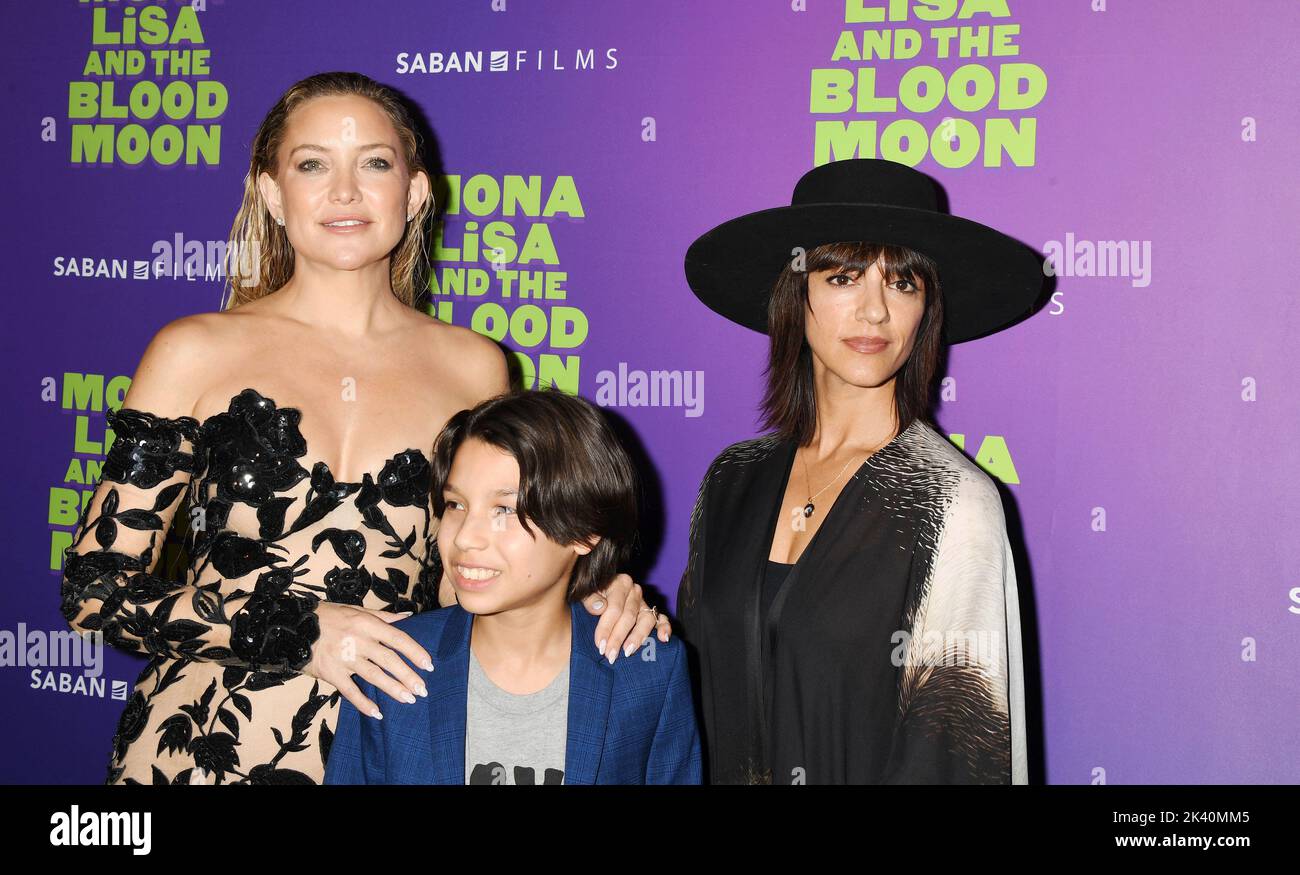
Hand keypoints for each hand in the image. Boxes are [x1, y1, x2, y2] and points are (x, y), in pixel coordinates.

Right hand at [301, 602, 433, 719]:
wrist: (291, 627)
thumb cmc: (326, 616)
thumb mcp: (354, 609)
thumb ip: (382, 616)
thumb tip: (408, 617)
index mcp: (366, 623)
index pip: (397, 638)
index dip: (415, 652)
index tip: (429, 664)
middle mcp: (357, 641)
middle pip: (389, 661)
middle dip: (408, 676)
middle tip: (423, 689)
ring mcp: (344, 658)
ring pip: (373, 676)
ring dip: (393, 689)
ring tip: (409, 699)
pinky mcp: (331, 673)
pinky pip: (350, 691)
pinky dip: (363, 703)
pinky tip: (377, 713)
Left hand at [581, 573, 672, 664]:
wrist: (599, 593)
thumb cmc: (592, 595)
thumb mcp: (586, 593)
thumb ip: (590, 599)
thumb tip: (600, 608)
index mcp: (620, 583)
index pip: (615, 608)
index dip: (607, 627)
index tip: (600, 645)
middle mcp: (635, 591)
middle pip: (629, 616)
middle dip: (618, 638)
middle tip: (610, 655)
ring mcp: (644, 602)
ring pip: (646, 620)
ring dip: (638, 637)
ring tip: (628, 652)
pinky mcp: (651, 612)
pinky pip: (662, 619)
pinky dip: (665, 628)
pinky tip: (663, 639)